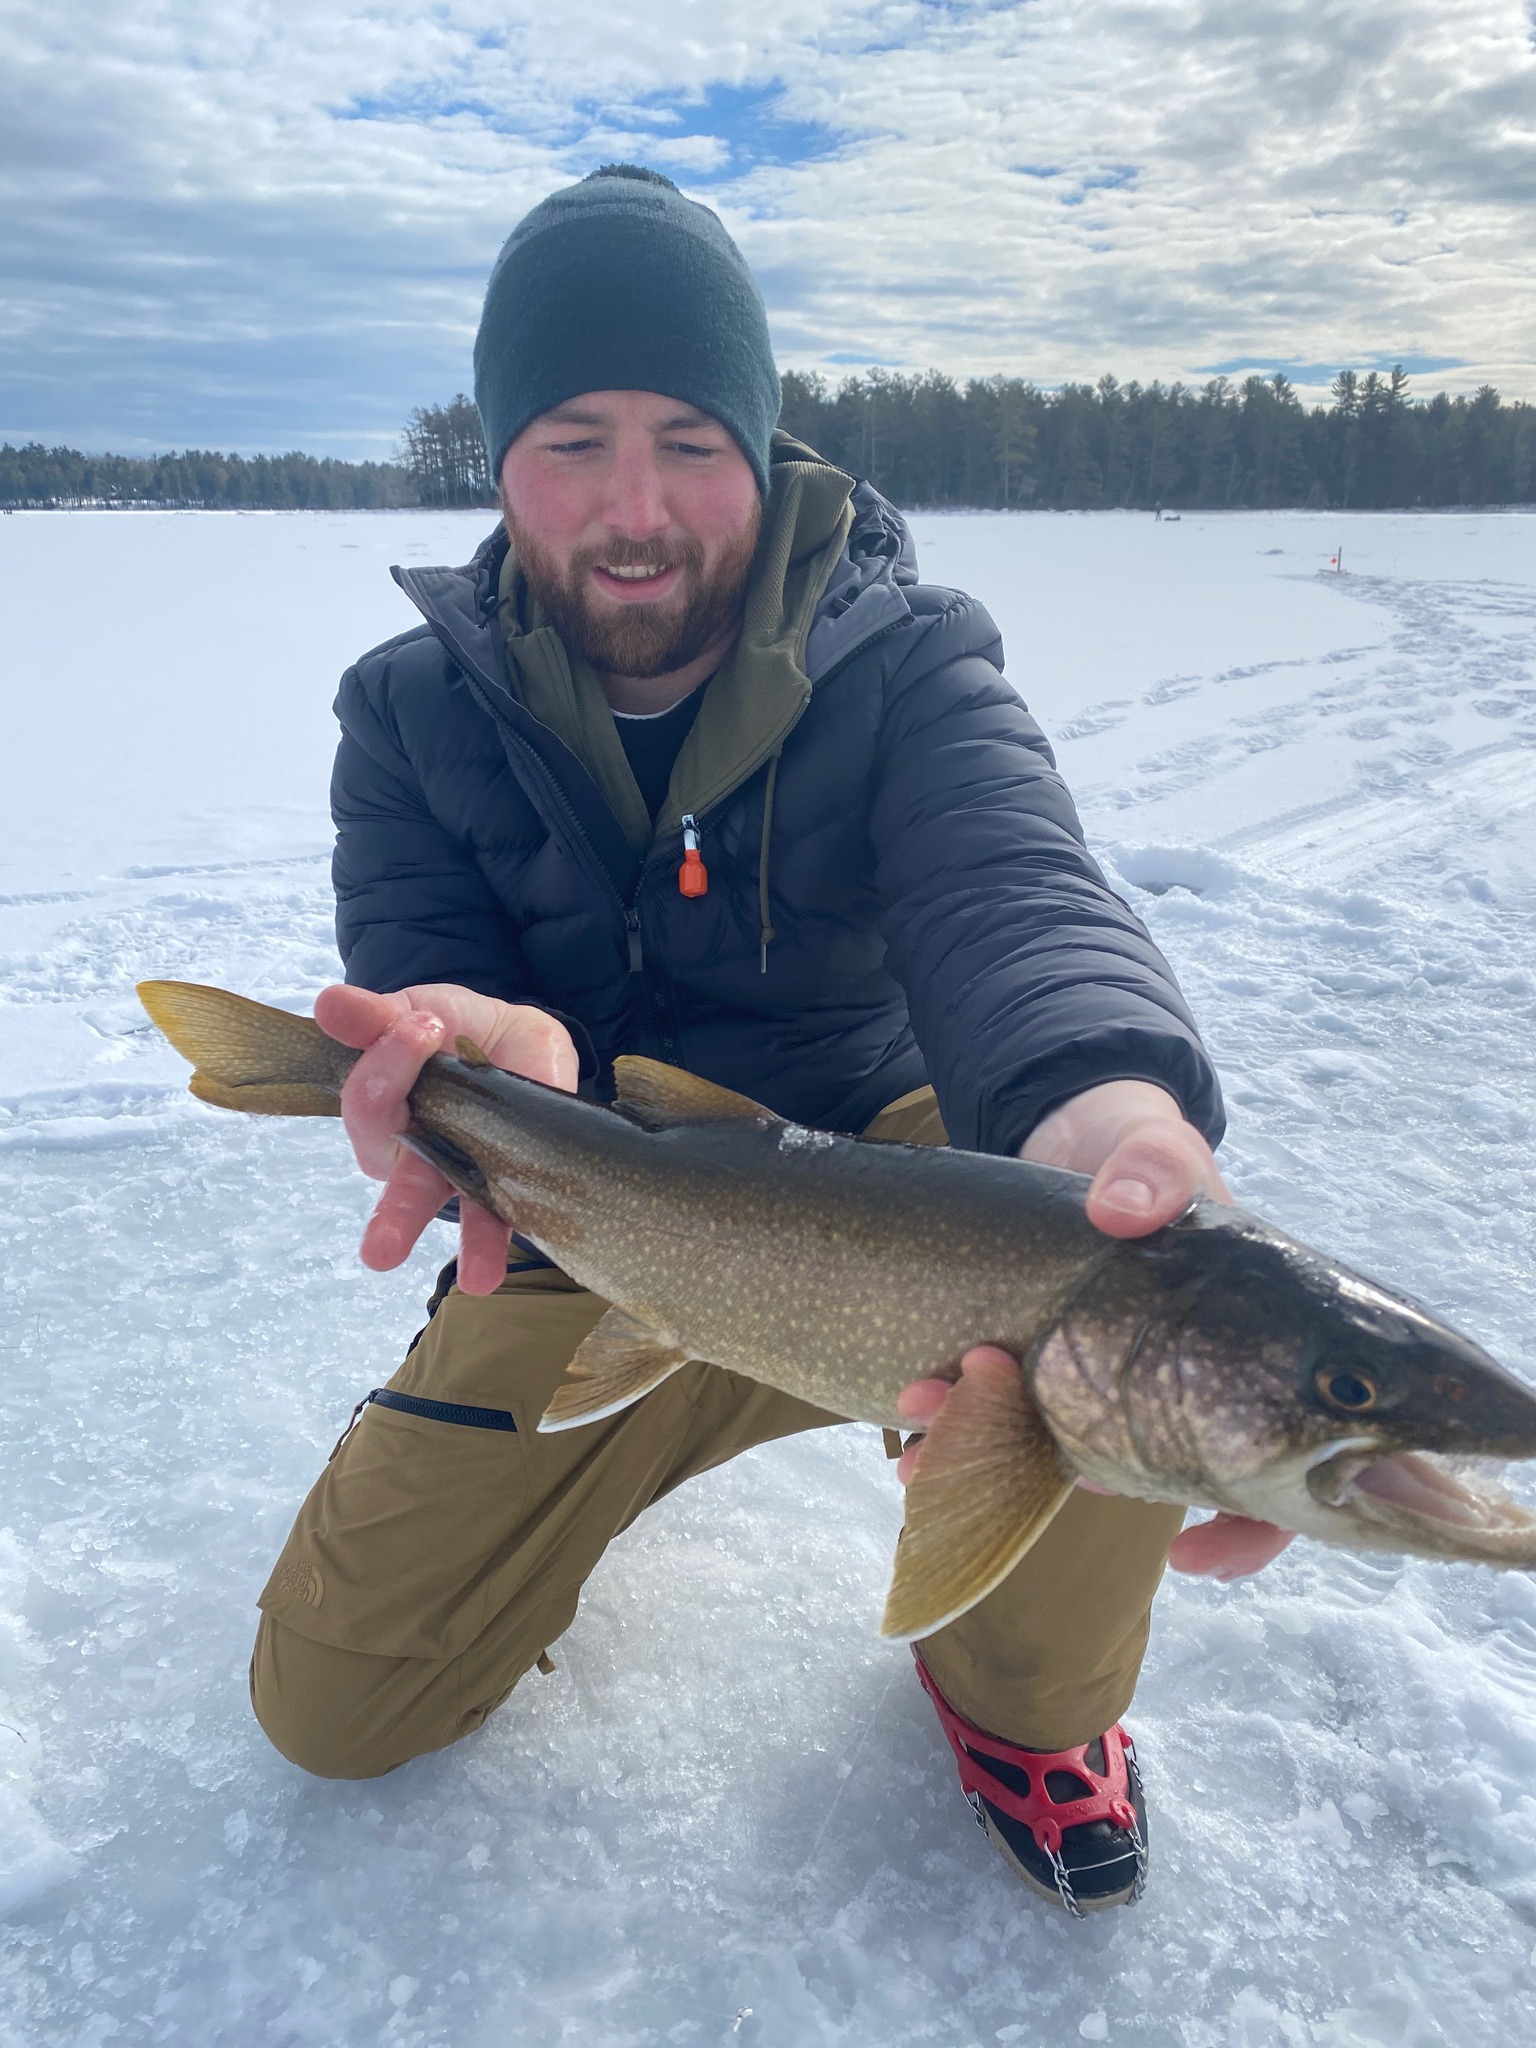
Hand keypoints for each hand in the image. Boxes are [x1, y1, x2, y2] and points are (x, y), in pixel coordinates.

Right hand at [314, 982, 578, 1296]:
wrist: (518, 1036)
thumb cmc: (456, 1028)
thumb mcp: (423, 1009)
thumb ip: (380, 1015)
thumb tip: (330, 1003)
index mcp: (382, 1110)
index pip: (370, 1103)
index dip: (388, 1064)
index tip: (424, 1024)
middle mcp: (410, 1154)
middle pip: (400, 1178)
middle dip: (394, 1217)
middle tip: (381, 1252)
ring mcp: (454, 1175)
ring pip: (453, 1214)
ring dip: (468, 1244)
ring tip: (479, 1279)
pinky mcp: (500, 1187)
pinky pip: (499, 1218)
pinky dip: (498, 1243)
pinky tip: (494, 1270)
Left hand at [894, 1079, 1295, 1580]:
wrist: (1071, 1132)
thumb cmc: (1144, 1154)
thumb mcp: (1160, 1149)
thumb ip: (1155, 1167)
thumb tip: (1124, 1209)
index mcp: (1241, 1358)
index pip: (1280, 1470)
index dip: (1248, 1526)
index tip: (1191, 1550)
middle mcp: (1175, 1388)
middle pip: (1147, 1474)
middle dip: (1070, 1478)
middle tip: (1002, 1454)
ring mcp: (1101, 1382)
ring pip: (1059, 1451)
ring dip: (992, 1452)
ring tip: (925, 1444)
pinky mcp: (1037, 1364)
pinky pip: (1002, 1413)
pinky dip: (958, 1422)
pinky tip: (914, 1425)